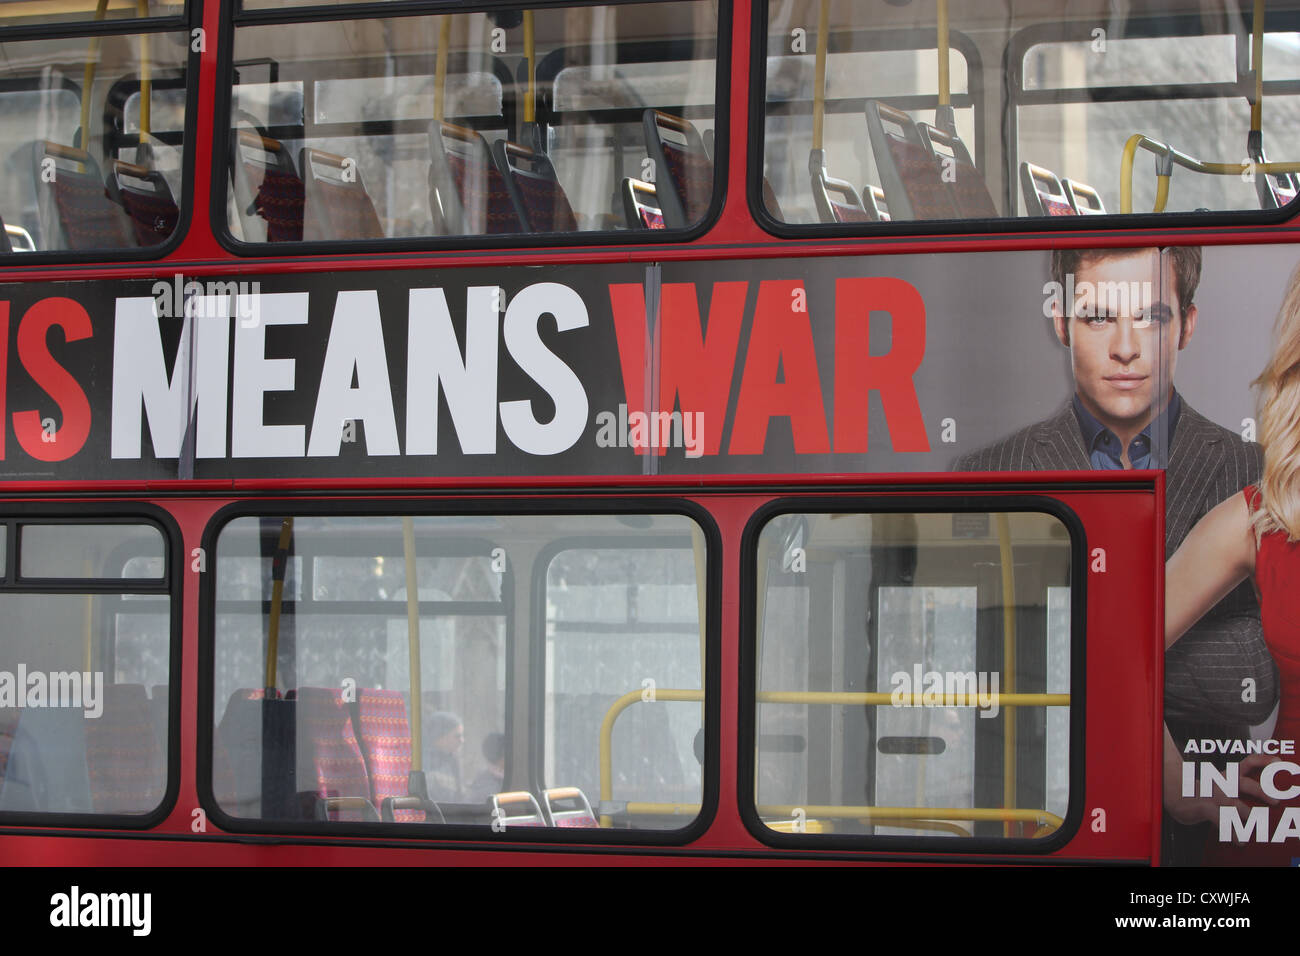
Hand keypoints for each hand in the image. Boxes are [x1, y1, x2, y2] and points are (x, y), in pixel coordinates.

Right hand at [1162, 726, 1277, 830]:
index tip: (1278, 761)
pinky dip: (1232, 831)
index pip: (1247, 763)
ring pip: (1234, 803)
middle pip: (1244, 783)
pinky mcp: (1203, 807)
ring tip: (1255, 827)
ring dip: (1247, 815)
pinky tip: (1239, 841)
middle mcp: (1222, 783)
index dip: (1263, 761)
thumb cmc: (1201, 793)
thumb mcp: (1220, 785)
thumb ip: (1238, 788)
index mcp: (1228, 776)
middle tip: (1275, 801)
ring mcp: (1212, 795)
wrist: (1171, 794)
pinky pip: (1220, 819)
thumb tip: (1268, 796)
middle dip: (1261, 791)